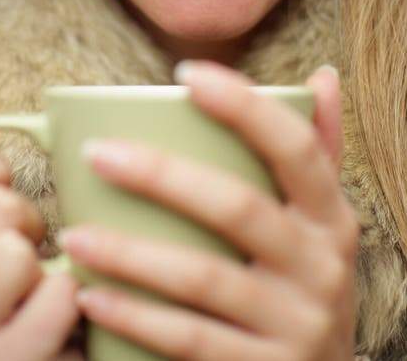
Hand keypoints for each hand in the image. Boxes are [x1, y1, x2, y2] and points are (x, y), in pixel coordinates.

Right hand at [0, 77, 81, 360]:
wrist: (37, 356)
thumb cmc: (9, 279)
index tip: (0, 186)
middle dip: (25, 215)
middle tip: (27, 244)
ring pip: (13, 254)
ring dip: (46, 256)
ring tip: (41, 276)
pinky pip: (54, 300)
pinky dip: (71, 294)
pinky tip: (64, 307)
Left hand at [61, 62, 358, 360]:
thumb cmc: (304, 280)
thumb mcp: (324, 221)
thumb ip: (319, 150)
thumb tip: (320, 76)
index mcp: (332, 217)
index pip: (296, 146)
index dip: (244, 106)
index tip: (185, 73)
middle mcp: (322, 268)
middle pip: (237, 207)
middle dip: (161, 175)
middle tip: (96, 152)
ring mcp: (296, 325)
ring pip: (203, 278)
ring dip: (129, 254)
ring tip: (74, 235)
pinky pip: (188, 341)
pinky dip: (135, 318)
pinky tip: (91, 297)